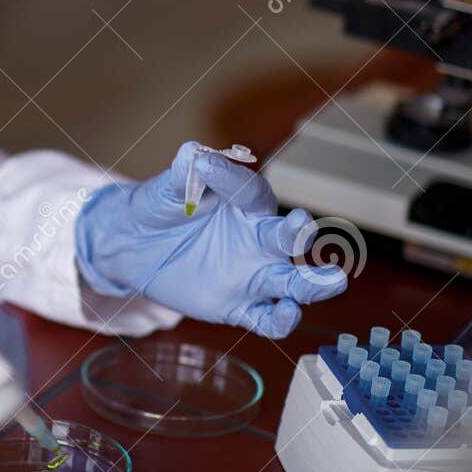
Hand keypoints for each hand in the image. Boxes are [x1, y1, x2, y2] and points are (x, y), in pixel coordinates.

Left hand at [73, 141, 347, 336]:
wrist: (137, 246)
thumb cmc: (162, 208)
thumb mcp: (168, 190)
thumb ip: (183, 176)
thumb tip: (192, 151)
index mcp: (245, 203)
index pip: (247, 190)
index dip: (228, 178)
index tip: (203, 166)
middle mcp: (259, 239)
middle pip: (286, 237)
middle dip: (297, 232)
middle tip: (303, 224)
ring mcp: (253, 275)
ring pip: (291, 282)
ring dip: (312, 283)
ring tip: (333, 281)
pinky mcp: (240, 307)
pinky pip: (266, 318)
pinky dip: (281, 320)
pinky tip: (288, 314)